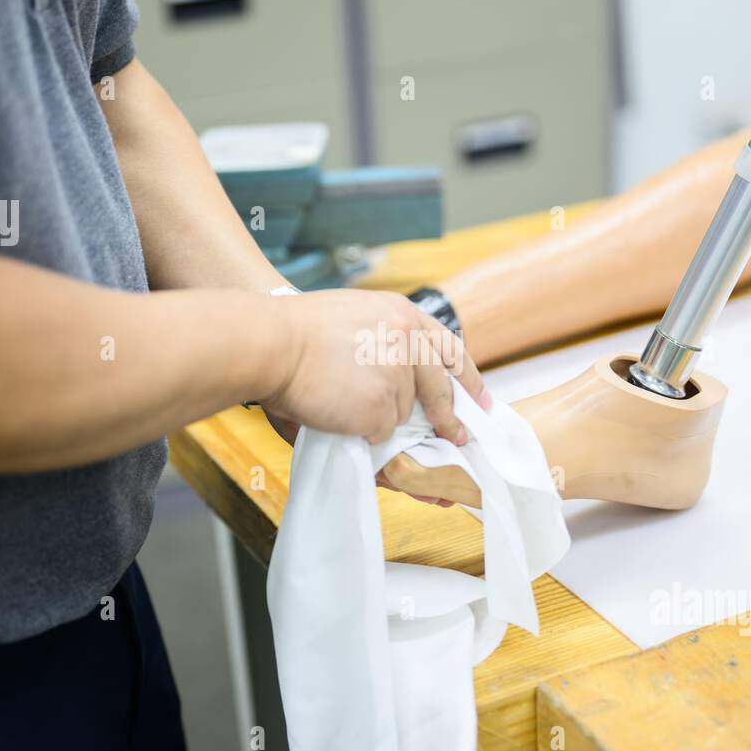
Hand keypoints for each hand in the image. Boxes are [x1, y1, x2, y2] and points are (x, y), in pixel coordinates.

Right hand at [259, 288, 490, 446]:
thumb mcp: (354, 322)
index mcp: (402, 313)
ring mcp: (398, 373)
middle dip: (449, 419)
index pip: (449, 348)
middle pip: (441, 389)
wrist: (269, 342)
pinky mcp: (382, 404)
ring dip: (380, 421)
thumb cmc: (295, 334)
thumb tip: (402, 392)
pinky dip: (362, 434)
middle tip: (456, 437)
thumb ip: (383, 347)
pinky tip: (338, 418)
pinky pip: (381, 434)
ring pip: (403, 415)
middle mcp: (409, 339)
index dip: (467, 378)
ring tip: (343, 406)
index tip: (481, 401)